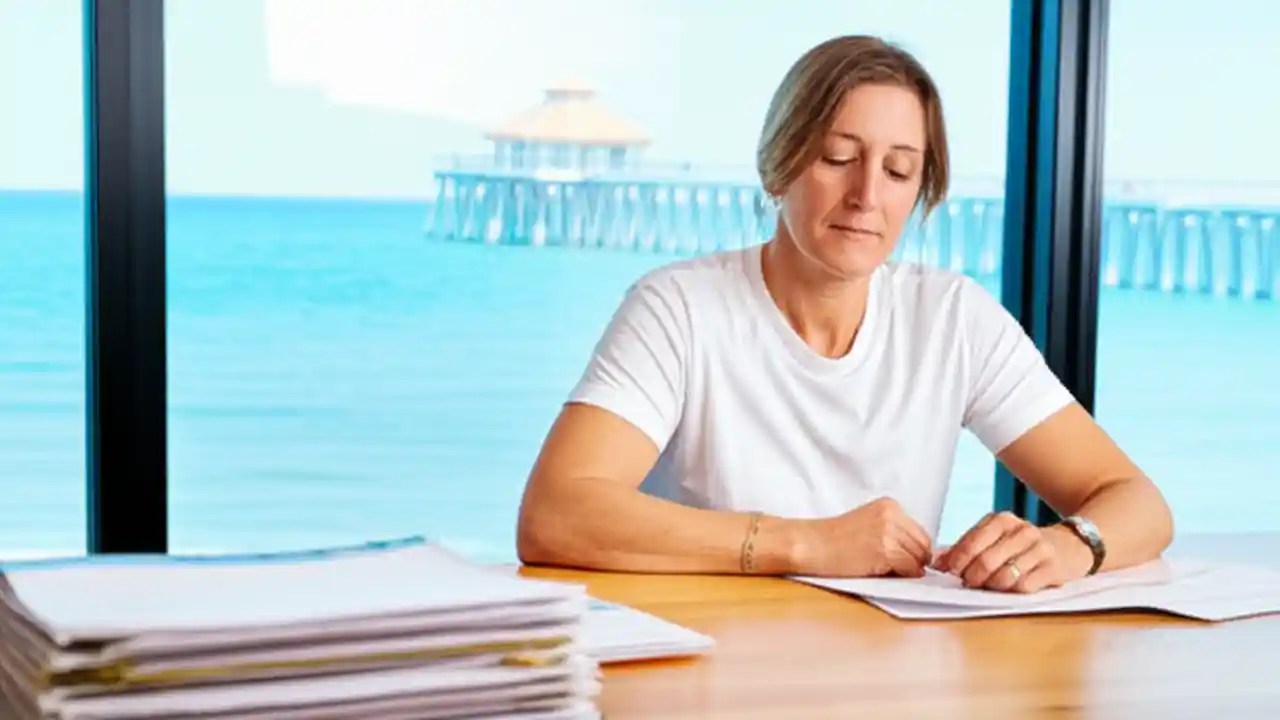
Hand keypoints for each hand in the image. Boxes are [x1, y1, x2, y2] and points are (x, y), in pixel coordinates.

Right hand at [795, 497, 932, 577]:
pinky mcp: (886, 551)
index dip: (915, 550)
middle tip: (895, 568)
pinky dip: (903, 575)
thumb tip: (922, 554)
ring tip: (885, 569)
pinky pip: (909, 569)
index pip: (920, 532)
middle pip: (924, 545)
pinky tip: (883, 572)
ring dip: (908, 568)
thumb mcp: (869, 523)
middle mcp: (893, 515)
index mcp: (890, 505)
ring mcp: (890, 533)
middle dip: (915, 560)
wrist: (812, 544)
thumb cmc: (835, 539)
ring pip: (919, 558)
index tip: (903, 558)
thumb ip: (893, 530)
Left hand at [931, 512, 1093, 592]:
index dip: (956, 562)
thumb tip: (937, 563)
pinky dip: (1012, 592)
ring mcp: (1039, 548)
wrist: (1071, 546)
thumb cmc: (1023, 546)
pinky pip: (1025, 586)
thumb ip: (966, 548)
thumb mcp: (995, 539)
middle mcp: (1020, 531)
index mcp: (1001, 520)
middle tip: (968, 584)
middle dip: (971, 578)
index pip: (970, 543)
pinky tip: (1011, 589)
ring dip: (991, 587)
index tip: (950, 574)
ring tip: (989, 587)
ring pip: (1004, 576)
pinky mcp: (1053, 568)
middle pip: (984, 561)